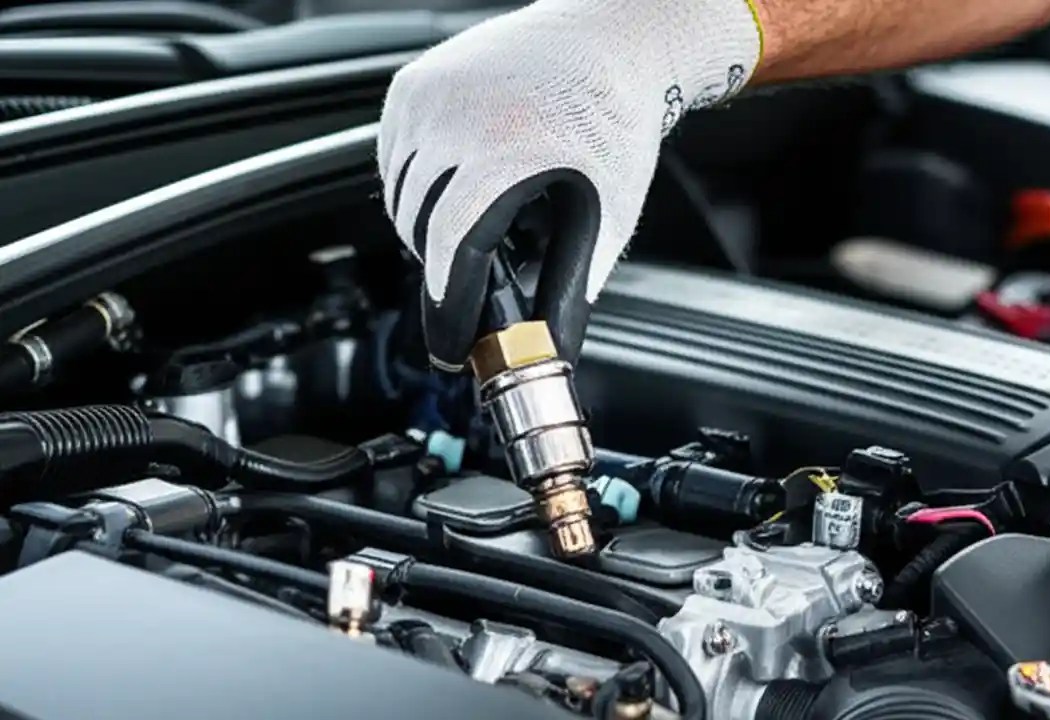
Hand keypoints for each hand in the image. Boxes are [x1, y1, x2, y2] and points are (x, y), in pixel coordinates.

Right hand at [378, 0, 760, 369]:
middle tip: (473, 280)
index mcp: (505, 152)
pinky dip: (416, 183)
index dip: (448, 305)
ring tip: (476, 222)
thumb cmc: (615, 119)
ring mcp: (428, 97)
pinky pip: (394, 159)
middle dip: (442, 265)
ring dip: (427, 223)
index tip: (450, 342)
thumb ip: (574, 285)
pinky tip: (458, 181)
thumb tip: (554, 346)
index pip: (450, 249)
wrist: (608, 40)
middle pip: (419, 226)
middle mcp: (455, 119)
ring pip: (400, 194)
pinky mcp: (412, 84)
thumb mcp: (607, 211)